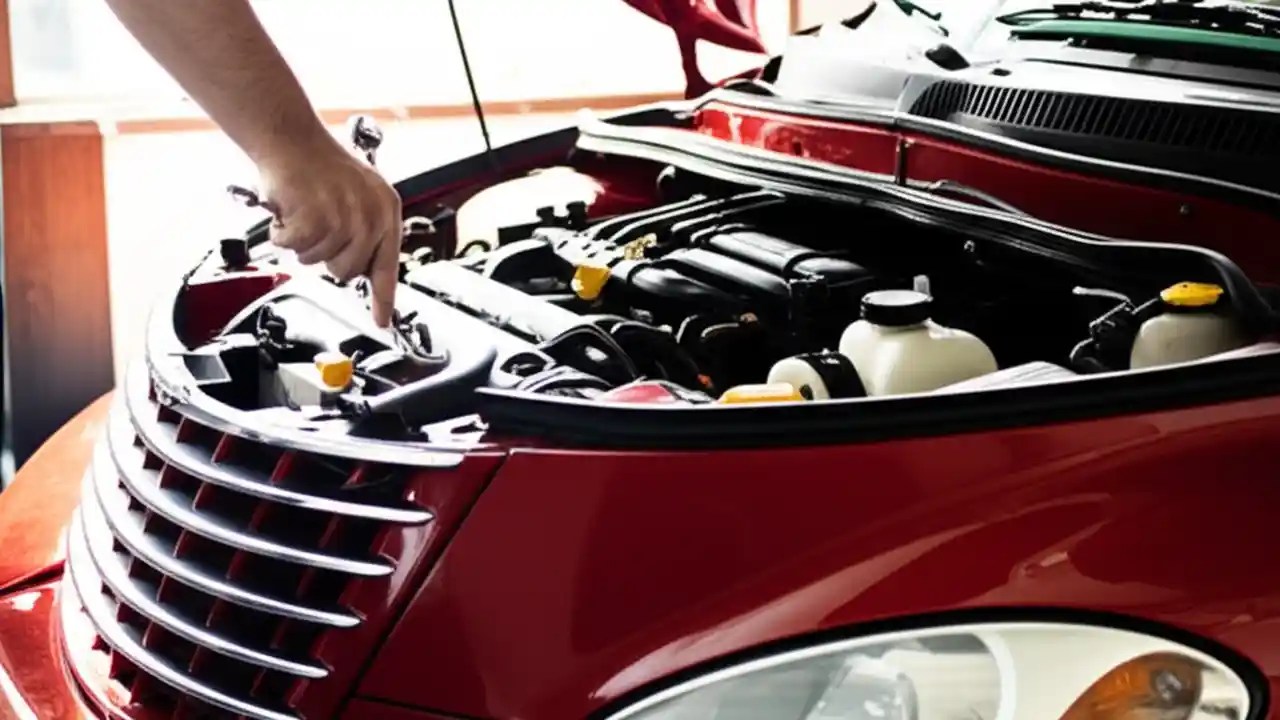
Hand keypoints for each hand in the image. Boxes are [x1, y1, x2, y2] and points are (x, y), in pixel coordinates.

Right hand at [259, 134, 402, 325]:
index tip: (383, 322)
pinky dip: (283, 233)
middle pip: (347, 272)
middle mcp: (370, 216)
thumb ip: (366, 231)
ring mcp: (344, 218)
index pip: (387, 266)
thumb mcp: (359, 194)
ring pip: (318, 261)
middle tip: (318, 226)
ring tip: (304, 210)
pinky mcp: (316, 219)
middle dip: (327, 257)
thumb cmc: (318, 164)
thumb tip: (361, 271)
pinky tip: (289, 210)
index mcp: (386, 210)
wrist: (291, 136)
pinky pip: (294, 248)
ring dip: (303, 242)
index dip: (383, 299)